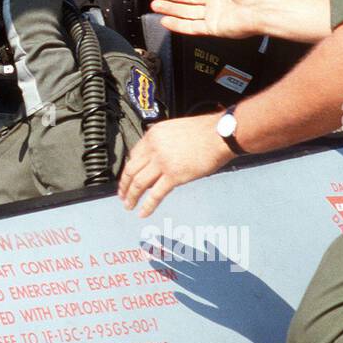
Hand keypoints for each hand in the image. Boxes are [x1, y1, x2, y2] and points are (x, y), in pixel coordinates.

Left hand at [118, 114, 234, 217]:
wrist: (220, 134)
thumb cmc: (204, 131)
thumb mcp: (174, 130)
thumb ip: (162, 143)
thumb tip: (157, 159)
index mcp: (153, 135)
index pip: (133, 155)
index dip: (128, 169)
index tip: (127, 178)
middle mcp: (154, 149)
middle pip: (131, 170)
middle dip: (124, 185)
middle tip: (122, 194)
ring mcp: (162, 163)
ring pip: (139, 184)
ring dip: (131, 196)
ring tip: (128, 205)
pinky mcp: (174, 176)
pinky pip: (155, 194)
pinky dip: (147, 205)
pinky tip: (143, 212)